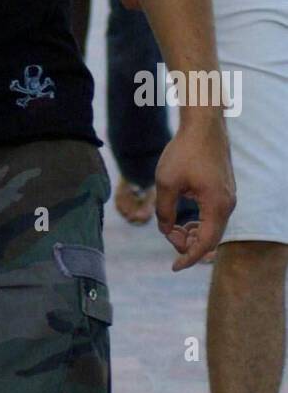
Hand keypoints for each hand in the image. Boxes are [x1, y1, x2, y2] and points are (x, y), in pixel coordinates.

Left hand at [154, 122, 235, 269]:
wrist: (203, 125)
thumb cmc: (184, 151)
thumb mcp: (166, 182)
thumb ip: (164, 211)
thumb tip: (165, 230)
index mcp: (216, 206)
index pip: (204, 244)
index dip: (188, 258)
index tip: (174, 267)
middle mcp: (227, 204)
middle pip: (211, 238)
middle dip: (189, 245)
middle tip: (168, 236)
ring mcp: (228, 197)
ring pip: (213, 227)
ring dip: (193, 234)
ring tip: (173, 230)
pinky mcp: (224, 190)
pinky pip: (214, 215)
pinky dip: (199, 223)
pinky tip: (183, 221)